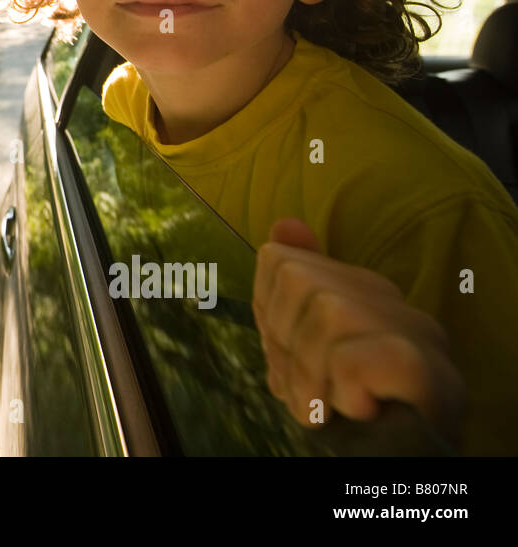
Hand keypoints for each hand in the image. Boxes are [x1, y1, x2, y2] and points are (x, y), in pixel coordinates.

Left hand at [251, 218, 465, 441]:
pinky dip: (341, 390)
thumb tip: (284, 225)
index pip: (279, 264)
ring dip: (311, 377)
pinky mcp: (420, 364)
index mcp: (359, 291)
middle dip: (284, 346)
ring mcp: (413, 329)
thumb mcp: (307, 352)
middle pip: (295, 279)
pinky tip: (358, 409)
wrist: (405, 462)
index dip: (268, 317)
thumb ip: (289, 293)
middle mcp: (391, 300)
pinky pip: (349, 357)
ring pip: (324, 315)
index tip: (289, 361)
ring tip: (330, 405)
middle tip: (310, 389)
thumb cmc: (353, 414)